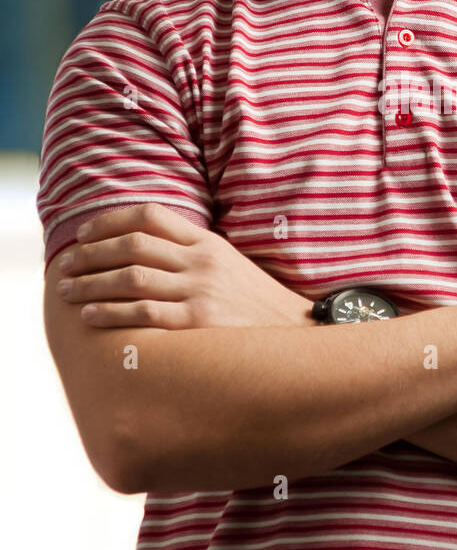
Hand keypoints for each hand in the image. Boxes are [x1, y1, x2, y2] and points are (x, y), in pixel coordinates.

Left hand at [55, 203, 316, 329]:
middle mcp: (202, 261)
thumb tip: (146, 250)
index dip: (111, 220)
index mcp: (208, 242)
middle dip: (92, 254)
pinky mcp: (198, 322)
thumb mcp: (230, 265)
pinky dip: (111, 312)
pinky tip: (90, 316)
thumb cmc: (256, 304)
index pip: (151, 215)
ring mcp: (200, 290)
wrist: (297, 334)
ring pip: (131, 277)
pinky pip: (144, 313)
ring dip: (92, 283)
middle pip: (133, 245)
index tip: (84, 233)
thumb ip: (193, 254)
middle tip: (66, 264)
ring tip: (66, 291)